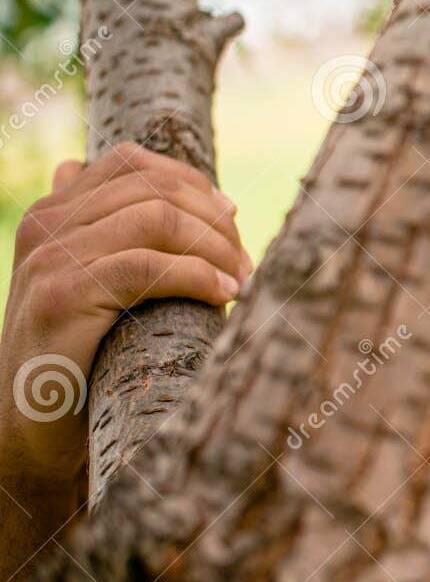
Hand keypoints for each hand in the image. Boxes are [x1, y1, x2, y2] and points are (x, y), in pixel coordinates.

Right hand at [0, 143, 250, 490]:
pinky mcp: (62, 297)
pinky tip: (224, 295)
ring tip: (241, 279)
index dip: (191, 181)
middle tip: (244, 259)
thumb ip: (103, 231)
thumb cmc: (79, 350)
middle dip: (212, 220)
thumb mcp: (89, 279)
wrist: (33, 420)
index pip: (130, 161)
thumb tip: (100, 172)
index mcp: (53, 212)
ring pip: (156, 220)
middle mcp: (45, 225)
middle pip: (152, 189)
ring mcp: (50, 259)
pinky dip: (198, 276)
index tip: (230, 216)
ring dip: (214, 247)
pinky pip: (147, 266)